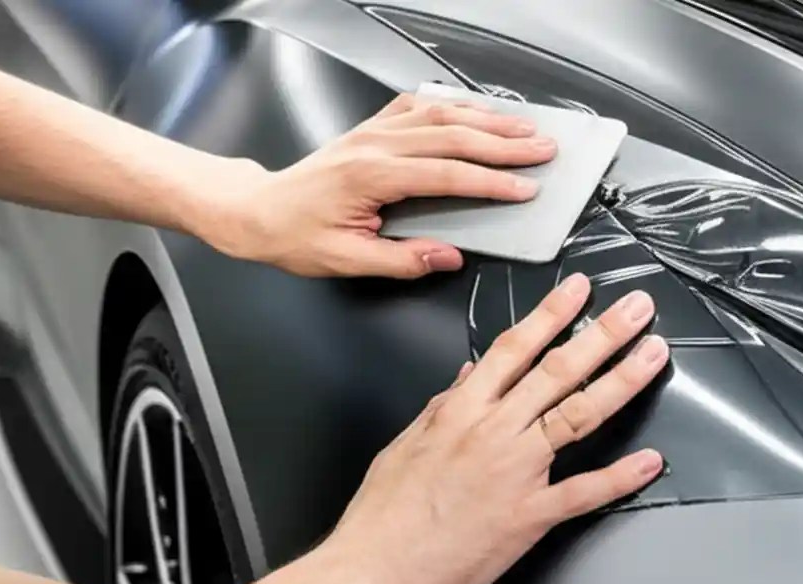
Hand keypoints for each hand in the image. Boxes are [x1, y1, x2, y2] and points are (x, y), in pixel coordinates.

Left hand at [202, 93, 555, 277]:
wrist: (258, 210)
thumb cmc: (295, 236)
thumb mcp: (346, 260)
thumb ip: (401, 260)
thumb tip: (447, 257)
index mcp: (372, 176)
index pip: (447, 174)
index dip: (492, 181)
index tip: (526, 188)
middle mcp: (376, 145)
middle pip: (454, 135)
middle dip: (505, 142)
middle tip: (544, 149)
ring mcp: (373, 131)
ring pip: (441, 114)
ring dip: (487, 119)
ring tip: (525, 126)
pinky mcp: (371, 129)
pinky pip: (418, 107)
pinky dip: (452, 105)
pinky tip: (475, 109)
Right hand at [322, 274, 668, 583]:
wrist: (371, 573)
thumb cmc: (382, 517)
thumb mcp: (404, 445)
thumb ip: (441, 407)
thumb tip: (468, 377)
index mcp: (459, 411)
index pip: (514, 348)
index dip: (550, 314)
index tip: (577, 290)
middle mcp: (492, 432)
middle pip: (557, 370)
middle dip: (602, 333)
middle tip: (637, 308)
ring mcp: (514, 473)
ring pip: (577, 414)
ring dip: (621, 380)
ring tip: (652, 355)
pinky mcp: (527, 517)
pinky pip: (582, 492)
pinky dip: (619, 477)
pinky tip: (650, 460)